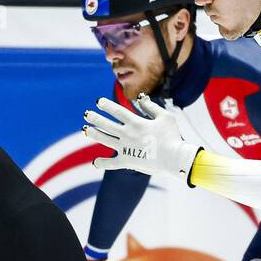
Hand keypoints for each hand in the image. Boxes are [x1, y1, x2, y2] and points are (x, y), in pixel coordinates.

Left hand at [82, 95, 197, 179]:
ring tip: (86, 130)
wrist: (174, 158)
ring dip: (94, 134)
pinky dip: (103, 163)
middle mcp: (127, 134)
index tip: (98, 102)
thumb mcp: (165, 117)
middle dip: (95, 118)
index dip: (106, 105)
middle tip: (86, 114)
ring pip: (105, 139)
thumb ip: (151, 107)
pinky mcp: (127, 161)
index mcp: (136, 122)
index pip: (117, 111)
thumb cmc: (172, 136)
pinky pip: (112, 163)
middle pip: (107, 124)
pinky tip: (95, 162)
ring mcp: (126, 148)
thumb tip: (140, 97)